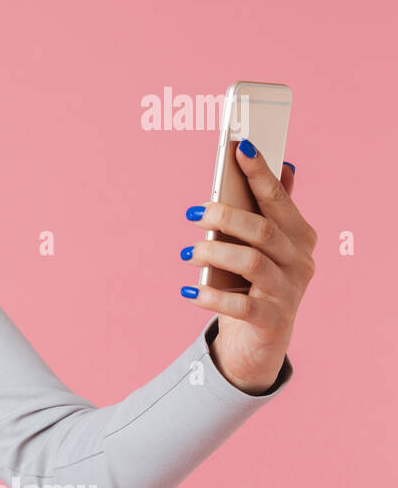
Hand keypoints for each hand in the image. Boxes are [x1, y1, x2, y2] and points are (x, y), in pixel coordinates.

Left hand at [181, 143, 315, 393]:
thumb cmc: (256, 283)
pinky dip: (211, 296)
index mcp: (299, 235)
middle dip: (226, 216)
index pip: (278, 199)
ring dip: (213, 253)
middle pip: (263, 229)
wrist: (261, 341)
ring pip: (252, 262)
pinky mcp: (272, 321)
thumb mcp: (264, 246)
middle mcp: (300, 261)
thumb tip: (286, 165)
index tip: (240, 146)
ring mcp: (289, 292)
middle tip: (192, 213)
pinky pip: (240, 305)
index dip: (260, 172)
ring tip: (187, 252)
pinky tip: (189, 292)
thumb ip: (273, 209)